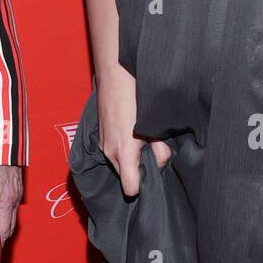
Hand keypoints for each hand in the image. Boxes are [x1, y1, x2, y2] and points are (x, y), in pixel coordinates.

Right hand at [97, 80, 172, 196]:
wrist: (116, 74)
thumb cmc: (135, 97)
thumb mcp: (154, 125)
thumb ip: (160, 148)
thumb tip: (161, 161)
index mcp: (124, 152)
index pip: (130, 189)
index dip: (143, 186)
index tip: (153, 175)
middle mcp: (110, 152)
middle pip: (125, 177)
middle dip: (139, 169)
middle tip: (153, 148)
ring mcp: (103, 144)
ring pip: (120, 163)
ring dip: (132, 157)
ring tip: (143, 137)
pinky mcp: (101, 135)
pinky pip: (113, 151)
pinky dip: (124, 147)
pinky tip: (132, 131)